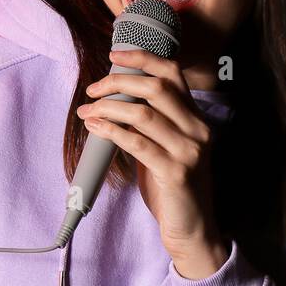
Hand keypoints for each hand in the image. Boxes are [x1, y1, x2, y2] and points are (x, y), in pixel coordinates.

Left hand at [75, 49, 230, 279]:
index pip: (173, 73)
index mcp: (197, 118)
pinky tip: (95, 129)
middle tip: (92, 90)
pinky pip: (137, 143)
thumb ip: (150, 122)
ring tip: (87, 112)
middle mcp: (198, 129)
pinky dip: (111, 131)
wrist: (193, 230)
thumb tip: (113, 98)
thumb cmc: (172, 187)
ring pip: (143, 113)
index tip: (114, 55)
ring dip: (108, 108)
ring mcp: (190, 150)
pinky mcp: (176, 172)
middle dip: (118, 82)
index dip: (143, 58)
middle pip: (156, 87)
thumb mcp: (166, 147)